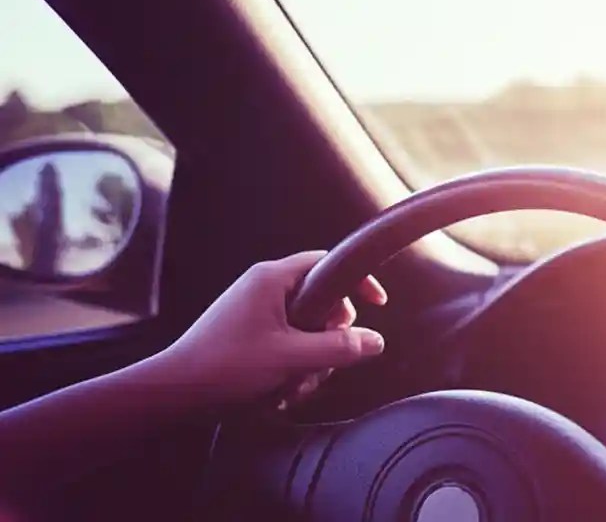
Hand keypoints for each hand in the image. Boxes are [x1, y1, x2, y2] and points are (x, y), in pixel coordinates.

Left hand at [155, 251, 386, 407]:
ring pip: (307, 329)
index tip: (378, 304)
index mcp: (272, 279)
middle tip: (324, 360)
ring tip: (294, 385)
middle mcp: (263, 288)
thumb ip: (339, 348)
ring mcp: (255, 311)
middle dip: (330, 337)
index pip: (329, 264)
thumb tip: (375, 340)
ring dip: (310, 360)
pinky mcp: (249, 333)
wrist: (172, 394)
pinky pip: (288, 342)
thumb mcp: (291, 359)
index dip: (358, 283)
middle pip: (322, 302)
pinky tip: (280, 390)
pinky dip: (292, 366)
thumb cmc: (225, 368)